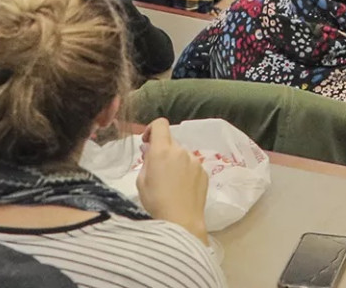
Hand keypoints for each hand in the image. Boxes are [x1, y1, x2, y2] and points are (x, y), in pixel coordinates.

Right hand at [137, 118, 209, 240]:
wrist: (181, 221)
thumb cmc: (156, 202)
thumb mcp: (141, 181)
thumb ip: (146, 161)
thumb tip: (149, 150)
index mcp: (162, 150)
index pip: (160, 124)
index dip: (152, 129)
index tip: (147, 142)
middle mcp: (181, 151)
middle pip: (170, 142)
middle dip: (163, 151)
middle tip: (156, 170)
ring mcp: (195, 161)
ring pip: (182, 154)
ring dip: (175, 162)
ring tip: (170, 183)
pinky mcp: (204, 172)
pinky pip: (192, 166)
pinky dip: (186, 171)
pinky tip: (182, 188)